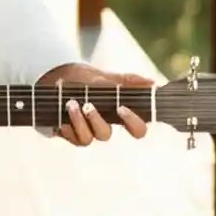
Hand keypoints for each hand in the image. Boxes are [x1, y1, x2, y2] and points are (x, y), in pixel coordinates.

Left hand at [37, 63, 154, 145]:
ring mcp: (86, 132)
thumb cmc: (90, 80)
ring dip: (78, 121)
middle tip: (88, 105)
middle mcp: (104, 126)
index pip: (137, 129)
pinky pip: (70, 137)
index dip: (134, 124)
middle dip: (96, 121)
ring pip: (87, 138)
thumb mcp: (109, 77)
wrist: (61, 77)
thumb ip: (129, 81)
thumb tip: (154, 83)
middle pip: (107, 135)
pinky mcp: (70, 134)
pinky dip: (67, 125)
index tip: (122, 108)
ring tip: (71, 103)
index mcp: (118, 115)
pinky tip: (63, 113)